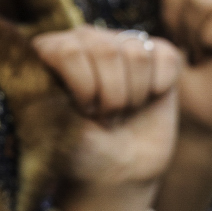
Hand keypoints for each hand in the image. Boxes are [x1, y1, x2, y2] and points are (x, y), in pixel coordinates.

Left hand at [33, 26, 183, 189]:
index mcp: (47, 50)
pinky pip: (167, 58)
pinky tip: (147, 99)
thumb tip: (44, 63)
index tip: (83, 113)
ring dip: (134, 95)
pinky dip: (161, 85)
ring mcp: (119, 42)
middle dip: (111, 96)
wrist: (117, 172)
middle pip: (107, 50)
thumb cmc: (79, 150)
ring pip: (137, 54)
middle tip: (105, 116)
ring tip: (122, 110)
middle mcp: (81, 38)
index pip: (70, 51)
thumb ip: (47, 96)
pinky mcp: (155, 55)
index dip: (84, 89)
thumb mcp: (55, 128)